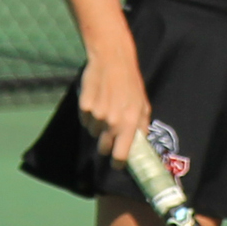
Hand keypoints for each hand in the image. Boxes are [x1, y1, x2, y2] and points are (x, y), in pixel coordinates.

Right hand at [78, 50, 150, 166]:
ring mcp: (96, 115)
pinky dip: (89, 116)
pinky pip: (85, 120)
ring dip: (98, 126)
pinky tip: (97, 101)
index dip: (118, 163)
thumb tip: (140, 144)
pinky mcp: (83, 107)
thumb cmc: (130, 83)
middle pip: (104, 147)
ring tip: (106, 108)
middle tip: (111, 133)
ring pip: (93, 132)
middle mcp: (112, 122)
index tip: (118, 164)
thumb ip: (141, 126)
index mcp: (129, 122)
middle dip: (107, 144)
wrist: (112, 60)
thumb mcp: (143, 104)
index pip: (121, 154)